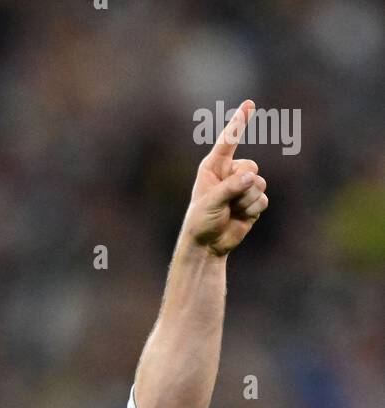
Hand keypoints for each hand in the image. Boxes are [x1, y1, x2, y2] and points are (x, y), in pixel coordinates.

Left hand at [182, 99, 268, 256]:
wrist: (208, 246)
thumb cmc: (201, 221)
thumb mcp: (210, 202)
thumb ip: (230, 187)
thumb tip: (253, 177)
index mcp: (214, 166)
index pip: (229, 140)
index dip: (239, 122)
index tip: (249, 104)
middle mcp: (230, 172)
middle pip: (251, 166)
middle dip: (242, 185)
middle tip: (227, 202)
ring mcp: (243, 186)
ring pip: (259, 184)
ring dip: (246, 201)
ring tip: (231, 211)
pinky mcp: (253, 202)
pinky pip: (263, 199)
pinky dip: (252, 210)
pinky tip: (240, 217)